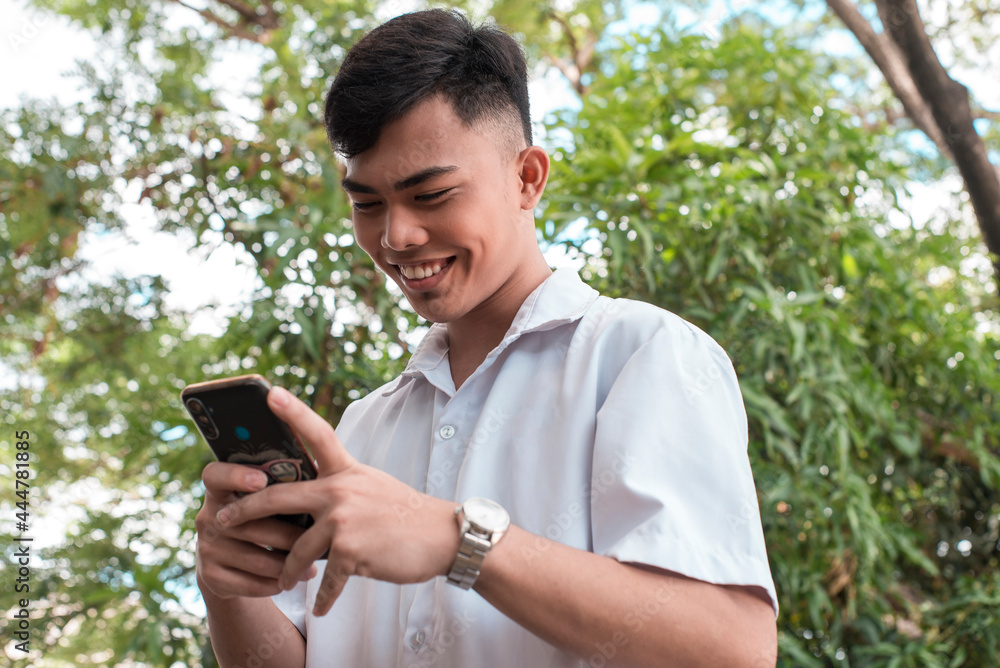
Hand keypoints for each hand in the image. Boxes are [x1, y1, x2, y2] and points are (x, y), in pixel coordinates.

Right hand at [195, 461, 316, 599]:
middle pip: (252, 525)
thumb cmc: (260, 518)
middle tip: (317, 538)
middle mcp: (207, 517)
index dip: (236, 476)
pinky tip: (291, 582)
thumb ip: (279, 489)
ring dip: (288, 566)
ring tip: (312, 567)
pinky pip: (249, 583)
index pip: (215, 475)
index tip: (262, 481)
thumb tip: (318, 484)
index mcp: (219, 489)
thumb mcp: (262, 500)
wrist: (229, 561)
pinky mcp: (210, 575)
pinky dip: (274, 584)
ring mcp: (206, 547)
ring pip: (257, 559)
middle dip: (289, 535)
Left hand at [215, 386, 459, 615]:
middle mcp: (342, 490)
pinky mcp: (351, 551)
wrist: (442, 538)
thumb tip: (305, 498)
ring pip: (296, 549)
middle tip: (221, 519)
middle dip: (245, 510)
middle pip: (279, 497)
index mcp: (347, 471)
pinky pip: (326, 579)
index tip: (269, 393)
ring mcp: (345, 520)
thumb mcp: (371, 487)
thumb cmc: (405, 515)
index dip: (293, 412)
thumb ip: (339, 487)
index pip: (317, 434)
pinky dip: (323, 596)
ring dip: (287, 570)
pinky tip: (320, 606)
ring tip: (282, 582)